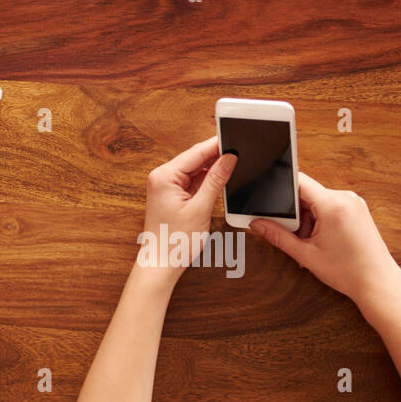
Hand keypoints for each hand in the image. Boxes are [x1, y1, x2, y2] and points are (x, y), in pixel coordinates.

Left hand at [140, 136, 235, 284]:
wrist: (161, 263)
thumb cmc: (174, 241)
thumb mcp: (201, 208)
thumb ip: (215, 180)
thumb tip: (228, 159)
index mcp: (164, 176)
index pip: (195, 153)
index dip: (216, 145)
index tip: (234, 138)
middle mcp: (161, 177)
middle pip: (195, 159)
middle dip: (216, 156)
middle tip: (239, 153)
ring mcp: (165, 185)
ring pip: (195, 170)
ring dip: (212, 170)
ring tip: (233, 168)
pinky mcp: (171, 194)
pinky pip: (192, 181)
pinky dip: (206, 181)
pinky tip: (220, 181)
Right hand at [248, 172, 400, 316]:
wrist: (378, 284)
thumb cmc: (350, 272)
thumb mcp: (305, 254)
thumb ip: (277, 236)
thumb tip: (257, 224)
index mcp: (333, 205)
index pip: (298, 181)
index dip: (279, 189)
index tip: (271, 203)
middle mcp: (346, 198)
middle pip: (306, 193)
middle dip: (296, 214)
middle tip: (298, 236)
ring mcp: (354, 203)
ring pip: (317, 201)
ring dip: (308, 219)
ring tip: (313, 243)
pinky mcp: (357, 209)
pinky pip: (329, 206)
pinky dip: (320, 220)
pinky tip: (323, 239)